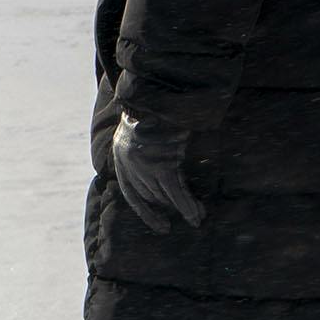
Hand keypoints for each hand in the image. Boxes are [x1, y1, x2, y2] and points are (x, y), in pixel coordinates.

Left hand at [112, 112, 203, 232]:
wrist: (160, 95)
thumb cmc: (155, 110)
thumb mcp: (140, 131)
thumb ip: (145, 152)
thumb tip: (162, 172)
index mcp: (121, 155)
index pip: (132, 193)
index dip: (147, 211)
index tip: (162, 225)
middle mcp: (129, 163)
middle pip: (152, 195)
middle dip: (171, 208)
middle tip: (191, 216)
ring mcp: (144, 166)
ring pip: (165, 196)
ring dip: (183, 209)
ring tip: (198, 217)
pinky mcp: (161, 166)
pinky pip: (176, 192)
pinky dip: (186, 205)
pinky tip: (196, 215)